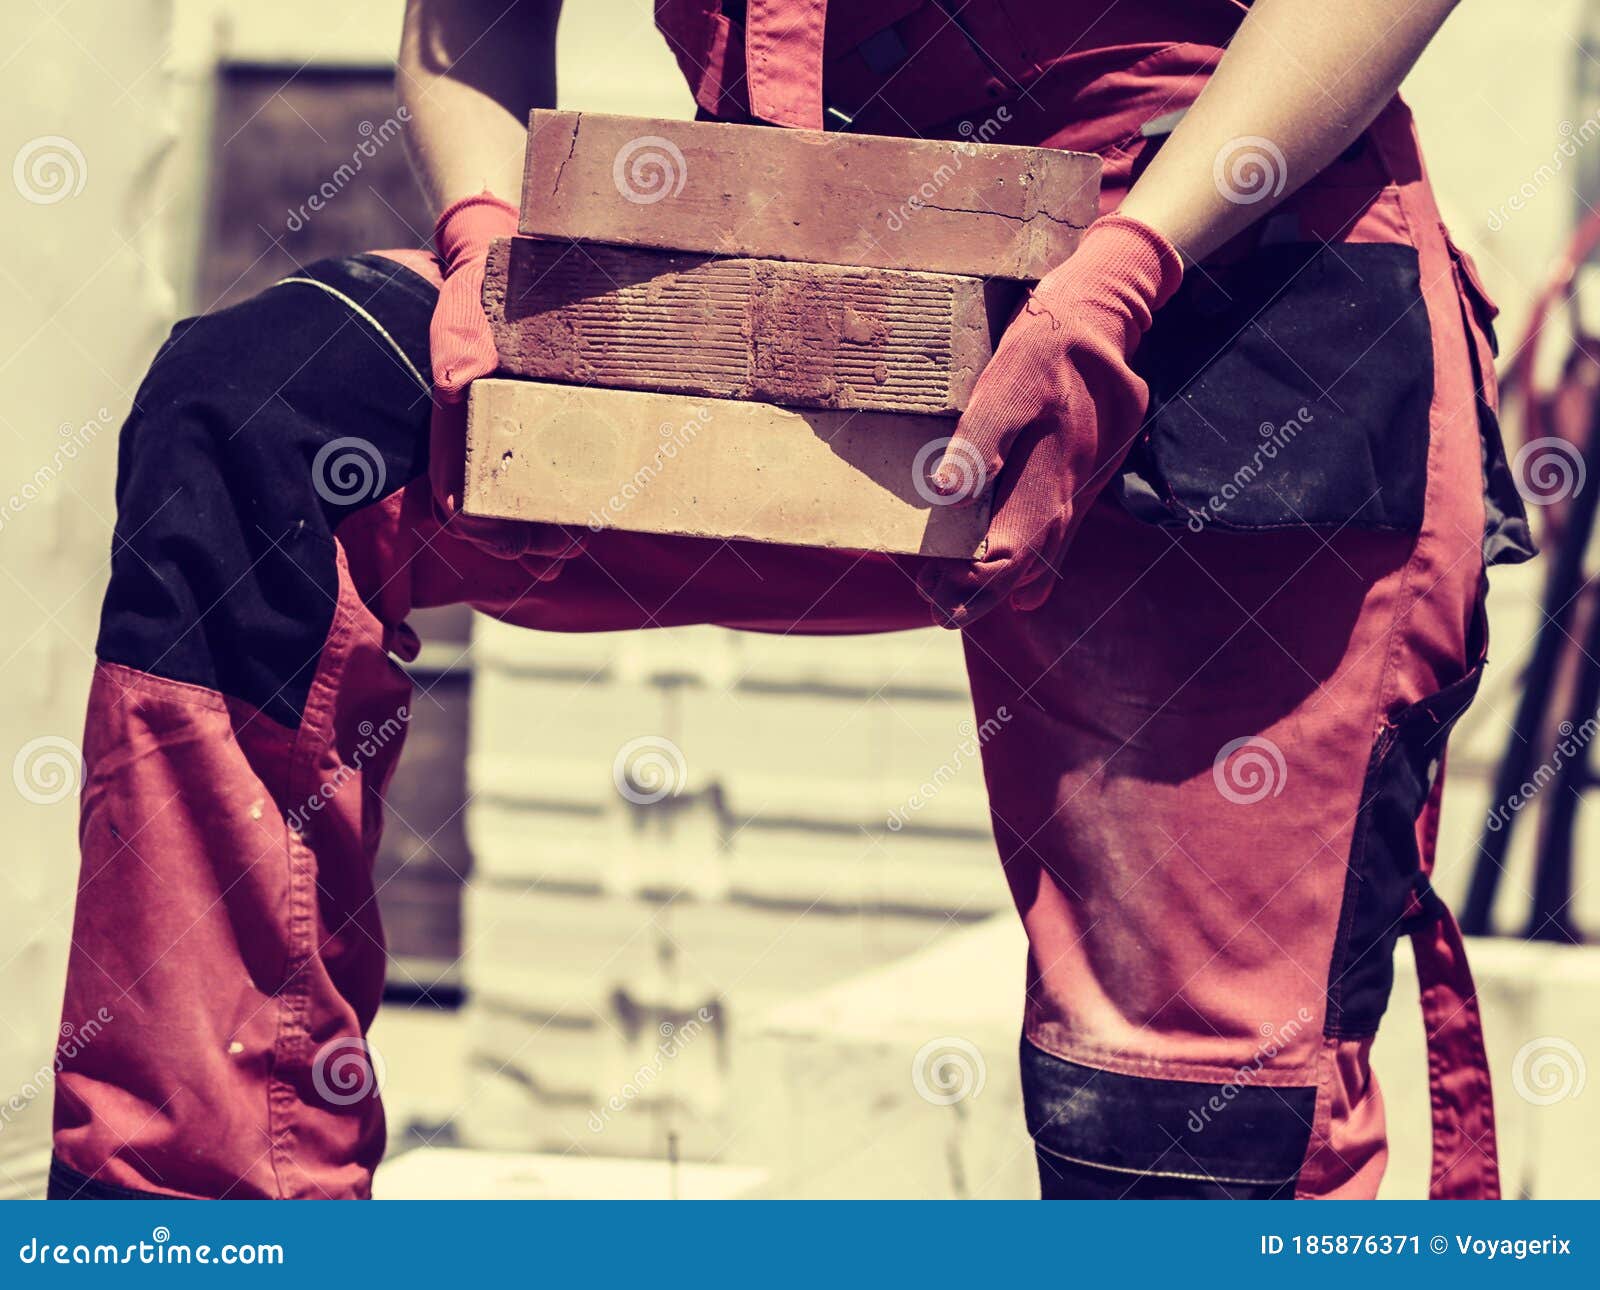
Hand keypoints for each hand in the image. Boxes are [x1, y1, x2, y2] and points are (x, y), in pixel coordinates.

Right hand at [430, 192, 584, 568]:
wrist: (513, 261)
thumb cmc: (482, 289)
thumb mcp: (463, 311)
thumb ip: (457, 347)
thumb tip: (455, 385)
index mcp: (460, 424)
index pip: (456, 493)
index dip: (478, 524)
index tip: (504, 539)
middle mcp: (490, 436)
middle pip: (498, 509)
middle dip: (521, 540)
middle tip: (552, 556)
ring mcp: (525, 433)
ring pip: (529, 500)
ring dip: (546, 532)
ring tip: (570, 549)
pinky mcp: (561, 423)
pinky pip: (562, 474)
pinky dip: (571, 502)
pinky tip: (593, 520)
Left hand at [916, 214, 1183, 626]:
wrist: (1104, 311)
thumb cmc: (1048, 343)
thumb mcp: (1006, 382)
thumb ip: (979, 440)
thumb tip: (946, 492)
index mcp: (1050, 478)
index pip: (1009, 557)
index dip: (970, 582)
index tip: (931, 589)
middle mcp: (1070, 492)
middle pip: (1026, 565)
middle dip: (982, 593)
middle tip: (937, 609)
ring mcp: (1083, 484)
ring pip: (1046, 552)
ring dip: (1005, 580)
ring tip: (958, 602)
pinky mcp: (1084, 471)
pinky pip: (1059, 529)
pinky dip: (1032, 555)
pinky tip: (1014, 579)